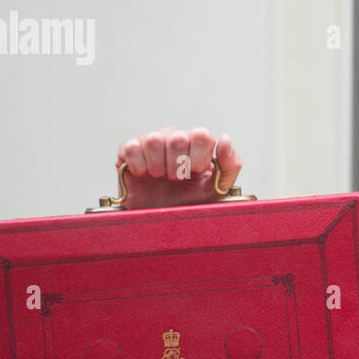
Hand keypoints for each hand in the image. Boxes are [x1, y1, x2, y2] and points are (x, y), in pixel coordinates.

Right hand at [113, 127, 242, 209]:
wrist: (161, 223)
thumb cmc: (189, 204)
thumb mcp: (217, 190)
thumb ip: (230, 166)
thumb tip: (224, 138)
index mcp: (197, 144)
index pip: (202, 135)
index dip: (198, 158)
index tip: (195, 174)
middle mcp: (175, 138)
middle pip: (178, 137)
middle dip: (178, 166)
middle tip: (176, 179)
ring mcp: (151, 142)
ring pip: (155, 140)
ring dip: (158, 166)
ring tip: (160, 178)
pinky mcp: (128, 150)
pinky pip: (131, 147)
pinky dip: (139, 166)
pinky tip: (143, 176)